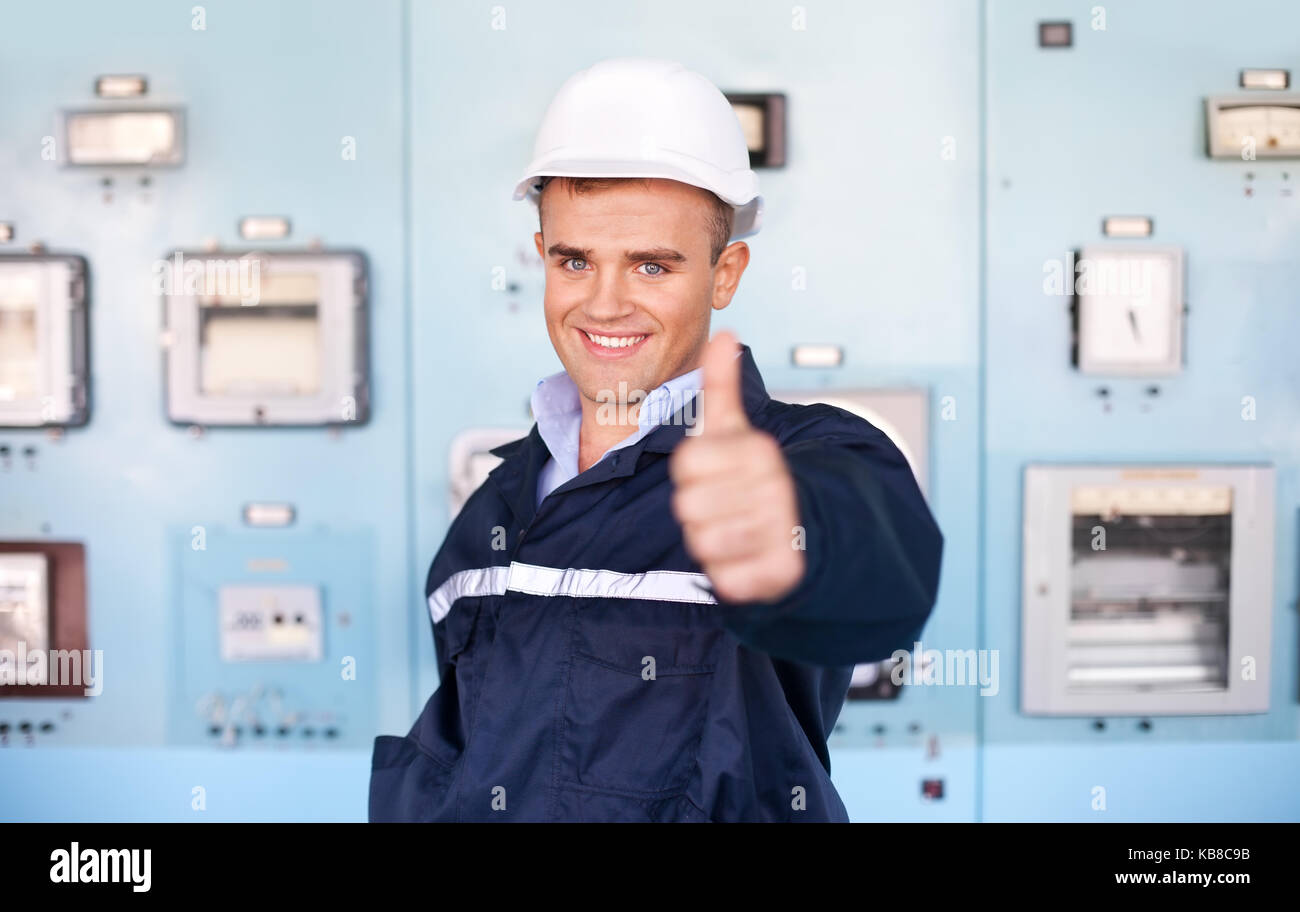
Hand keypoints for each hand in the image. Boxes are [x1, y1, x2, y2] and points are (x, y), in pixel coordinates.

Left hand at [669, 331, 804, 602]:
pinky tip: (748, 558)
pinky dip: (730, 575)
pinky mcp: (782, 573)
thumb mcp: (737, 429)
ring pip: (702, 544)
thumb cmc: (756, 477)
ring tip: (736, 531)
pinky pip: (725, 579)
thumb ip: (722, 384)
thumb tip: (724, 334)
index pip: (684, 465)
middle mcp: (773, 488)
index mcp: (758, 451)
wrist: (810, 527)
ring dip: (712, 543)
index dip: (692, 473)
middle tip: (726, 506)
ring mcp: (780, 531)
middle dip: (699, 510)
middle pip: (687, 507)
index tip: (716, 474)